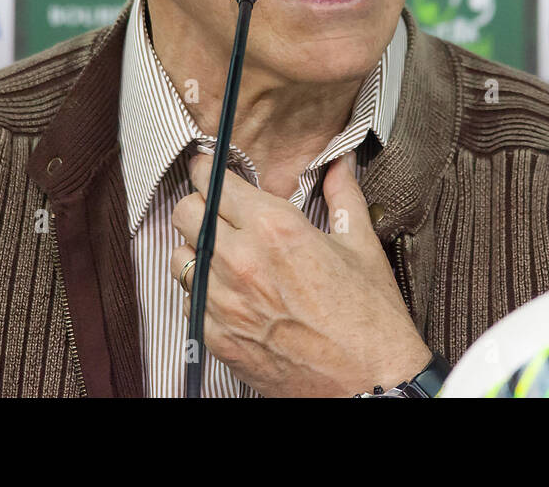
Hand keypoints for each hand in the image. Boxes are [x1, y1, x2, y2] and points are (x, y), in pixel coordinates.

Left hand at [170, 150, 431, 396]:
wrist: (369, 385)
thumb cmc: (370, 318)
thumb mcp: (361, 246)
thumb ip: (343, 196)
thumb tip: (340, 164)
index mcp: (276, 229)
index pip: (213, 182)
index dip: (207, 169)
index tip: (207, 167)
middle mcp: (241, 261)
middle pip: (184, 214)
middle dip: (198, 206)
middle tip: (216, 209)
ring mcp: (224, 303)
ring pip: (178, 257)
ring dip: (196, 250)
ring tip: (223, 253)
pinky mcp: (218, 338)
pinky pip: (188, 300)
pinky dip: (202, 292)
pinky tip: (230, 292)